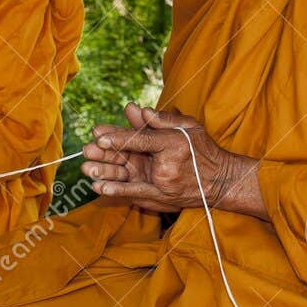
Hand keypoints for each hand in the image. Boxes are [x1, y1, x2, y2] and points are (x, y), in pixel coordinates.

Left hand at [81, 104, 264, 217]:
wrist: (220, 181)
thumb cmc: (202, 149)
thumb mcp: (188, 126)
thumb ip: (161, 119)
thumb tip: (138, 109)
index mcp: (173, 144)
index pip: (141, 139)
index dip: (118, 137)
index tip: (98, 134)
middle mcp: (167, 166)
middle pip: (130, 159)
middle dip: (106, 155)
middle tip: (86, 150)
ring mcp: (162, 185)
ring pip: (128, 178)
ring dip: (106, 174)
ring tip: (87, 170)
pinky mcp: (160, 198)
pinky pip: (134, 194)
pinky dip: (116, 191)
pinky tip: (99, 187)